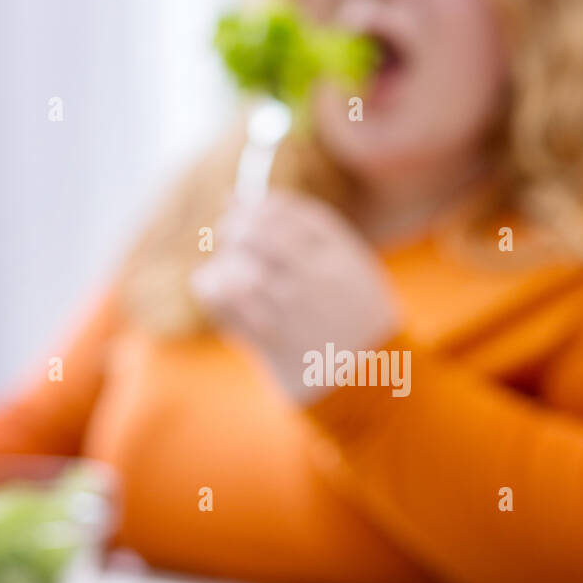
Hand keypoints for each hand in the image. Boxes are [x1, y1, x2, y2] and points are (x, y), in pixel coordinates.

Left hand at [189, 191, 402, 403]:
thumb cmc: (353, 320)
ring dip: (224, 265)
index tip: (238, 203)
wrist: (369, 382)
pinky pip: (229, 306)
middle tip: (227, 234)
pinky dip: (213, 291)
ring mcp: (296, 312)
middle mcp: (320, 280)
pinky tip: (213, 290)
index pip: (292, 213)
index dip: (258, 204)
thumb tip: (251, 200)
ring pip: (240, 273)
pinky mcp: (274, 341)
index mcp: (344, 258)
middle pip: (262, 236)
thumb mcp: (353, 272)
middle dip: (235, 228)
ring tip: (223, 270)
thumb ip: (312, 239)